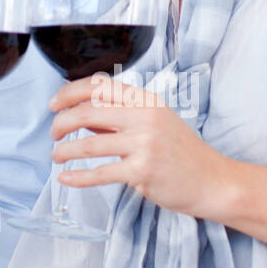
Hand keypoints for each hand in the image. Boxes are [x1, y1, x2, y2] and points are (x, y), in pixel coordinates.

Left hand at [49, 77, 231, 219]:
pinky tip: (65, 178)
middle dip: (62, 124)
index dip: (70, 93)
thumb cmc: (183, 155)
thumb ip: (120, 119)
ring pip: (90, 143)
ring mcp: (145, 144)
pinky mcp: (142, 171)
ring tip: (57, 156)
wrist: (213, 181)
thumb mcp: (155, 125)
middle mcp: (145, 117)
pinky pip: (100, 173)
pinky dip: (78, 176)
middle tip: (53, 135)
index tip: (54, 105)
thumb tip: (82, 116)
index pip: (99, 85)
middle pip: (88, 112)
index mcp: (147, 101)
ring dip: (66, 151)